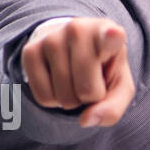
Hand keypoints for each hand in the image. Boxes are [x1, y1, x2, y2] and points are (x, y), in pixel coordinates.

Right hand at [20, 17, 134, 127]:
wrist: (74, 50)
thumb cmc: (103, 70)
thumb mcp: (119, 88)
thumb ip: (112, 108)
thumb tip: (85, 120)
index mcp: (108, 34)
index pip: (110, 37)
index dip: (112, 37)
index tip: (114, 34)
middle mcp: (78, 29)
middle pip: (86, 90)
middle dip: (90, 98)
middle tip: (91, 81)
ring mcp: (51, 38)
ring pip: (64, 96)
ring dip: (71, 100)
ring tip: (75, 79)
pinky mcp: (30, 51)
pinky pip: (44, 97)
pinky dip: (54, 100)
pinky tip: (58, 81)